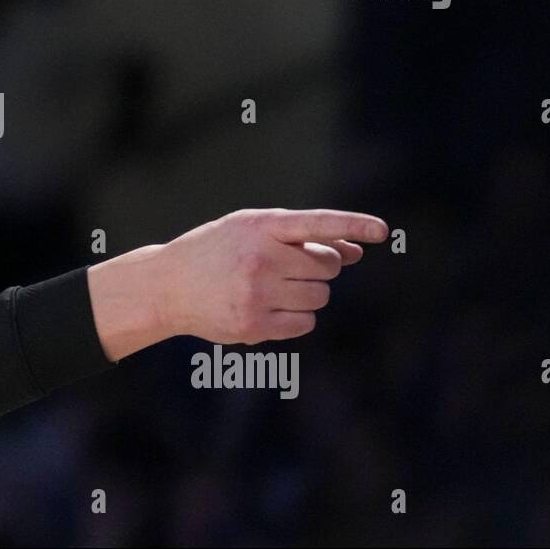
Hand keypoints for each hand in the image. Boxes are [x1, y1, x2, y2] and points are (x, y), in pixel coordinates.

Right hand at [154, 208, 386, 343]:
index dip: (352, 225)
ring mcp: (256, 294)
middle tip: (289, 267)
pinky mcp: (253, 325)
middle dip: (319, 267)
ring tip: (273, 287)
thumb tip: (355, 253)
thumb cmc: (217, 252)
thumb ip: (302, 238)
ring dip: (307, 293)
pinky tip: (269, 308)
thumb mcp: (252, 231)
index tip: (382, 231)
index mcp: (259, 226)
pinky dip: (297, 318)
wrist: (167, 285)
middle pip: (326, 266)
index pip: (316, 223)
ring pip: (319, 297)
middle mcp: (259, 258)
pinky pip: (305, 324)